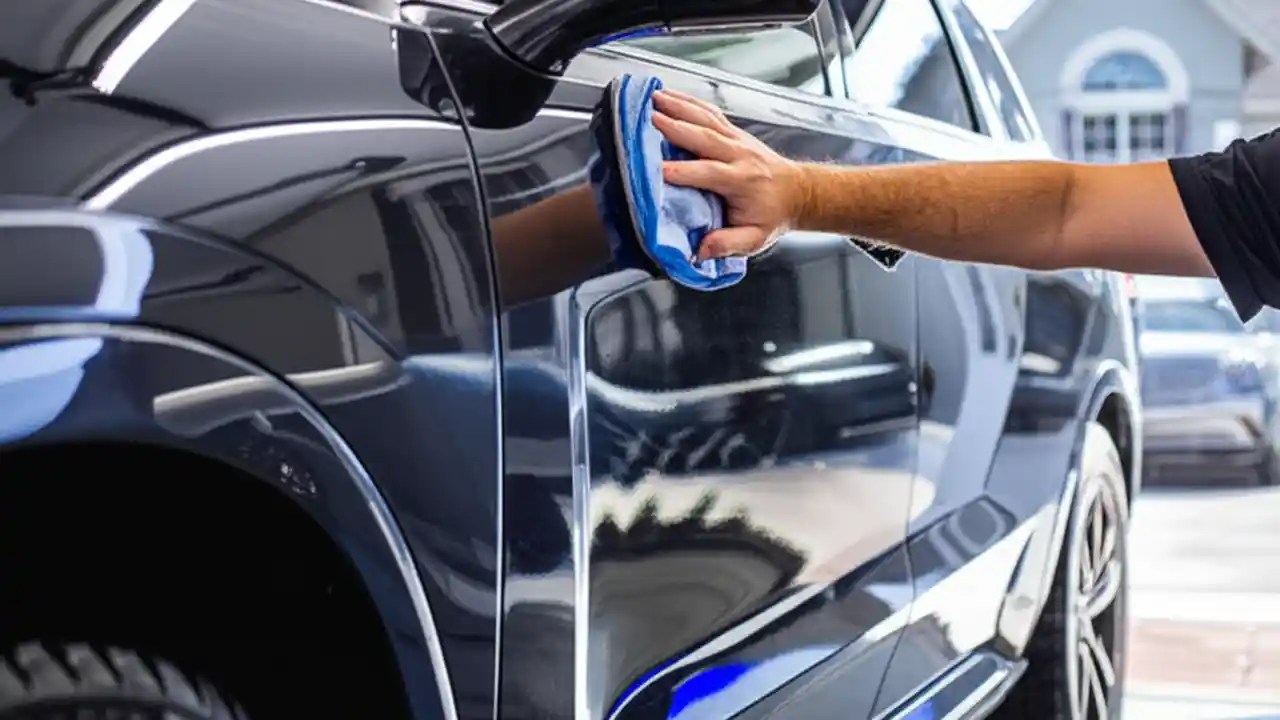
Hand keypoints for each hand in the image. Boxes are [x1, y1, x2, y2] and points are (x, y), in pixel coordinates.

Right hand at [652, 90, 806, 259]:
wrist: (798, 193)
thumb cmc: (773, 216)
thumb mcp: (755, 239)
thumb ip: (728, 244)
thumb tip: (700, 250)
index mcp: (741, 182)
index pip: (709, 173)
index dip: (684, 171)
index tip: (660, 170)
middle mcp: (739, 156)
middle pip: (705, 137)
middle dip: (677, 127)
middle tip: (650, 119)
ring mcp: (737, 140)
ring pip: (706, 119)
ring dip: (679, 106)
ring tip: (654, 98)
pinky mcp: (733, 132)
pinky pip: (710, 113)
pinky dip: (689, 102)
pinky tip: (671, 95)